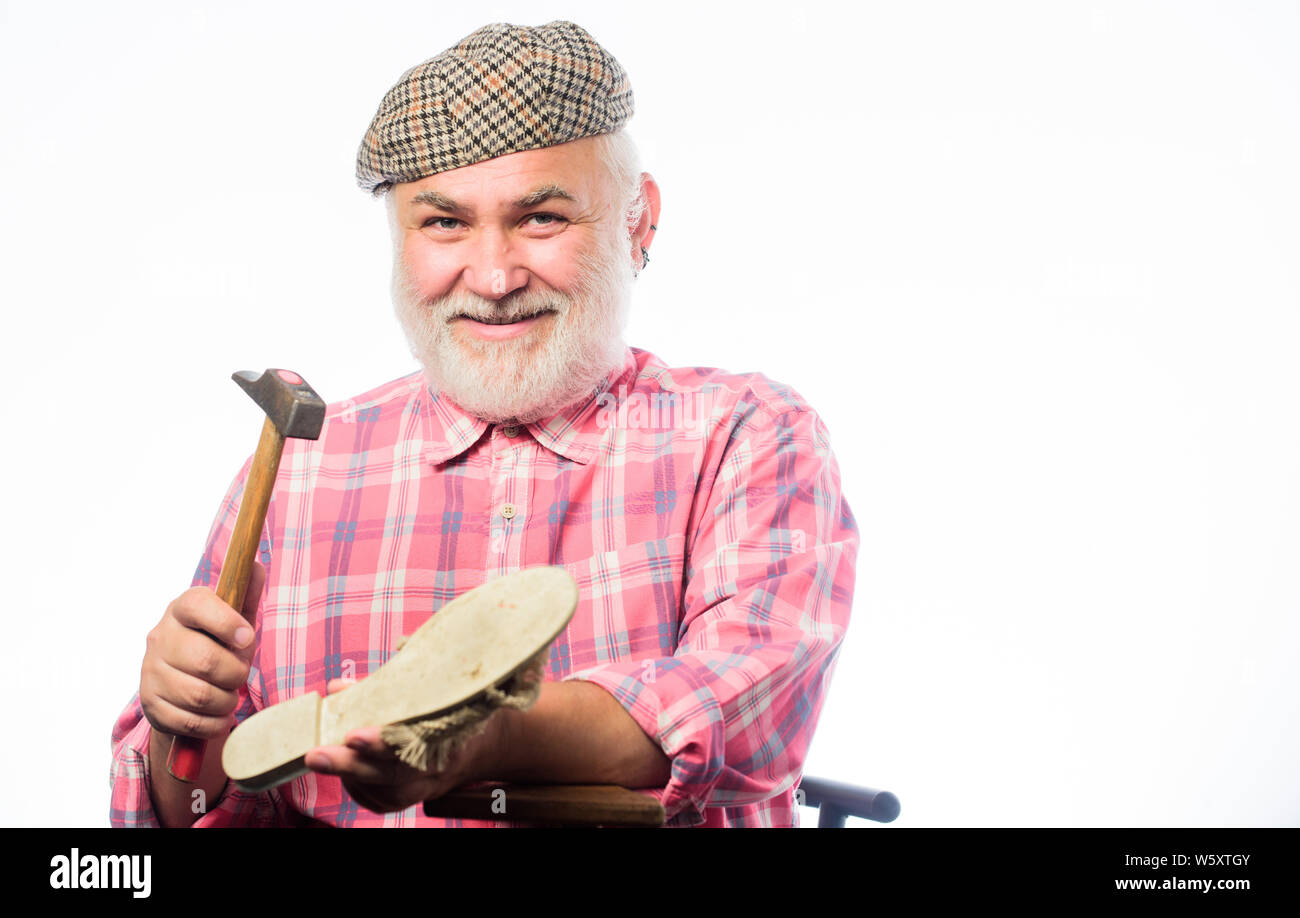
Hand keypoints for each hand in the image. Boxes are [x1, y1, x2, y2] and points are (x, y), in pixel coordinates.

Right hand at [139, 562, 265, 738]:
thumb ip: (246, 593)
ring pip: (199, 695)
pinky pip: (189, 721)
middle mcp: (160, 637)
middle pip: (204, 660)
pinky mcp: (150, 704)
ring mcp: (150, 672)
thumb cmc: (218, 643)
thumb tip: (255, 565)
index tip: (248, 637)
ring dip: (226, 701)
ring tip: (230, 695)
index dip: (228, 623)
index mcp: (182, 608)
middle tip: (240, 674)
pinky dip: (214, 723)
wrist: (185, 683)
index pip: (199, 606)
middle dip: (235, 673)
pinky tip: (219, 715)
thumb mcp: (236, 618)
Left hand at [303, 677, 506, 813]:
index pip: (409, 741)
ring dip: (347, 775)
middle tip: (316, 755)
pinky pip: (375, 800)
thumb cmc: (438, 714)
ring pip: (379, 791)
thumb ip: (378, 690)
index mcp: (443, 736)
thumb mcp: (419, 693)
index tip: (353, 735)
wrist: (470, 750)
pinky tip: (344, 771)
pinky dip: (355, 785)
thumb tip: (337, 687)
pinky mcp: (404, 803)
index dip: (380, 742)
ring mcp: (420, 790)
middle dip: (349, 764)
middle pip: (388, 773)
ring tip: (320, 757)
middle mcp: (434, 768)